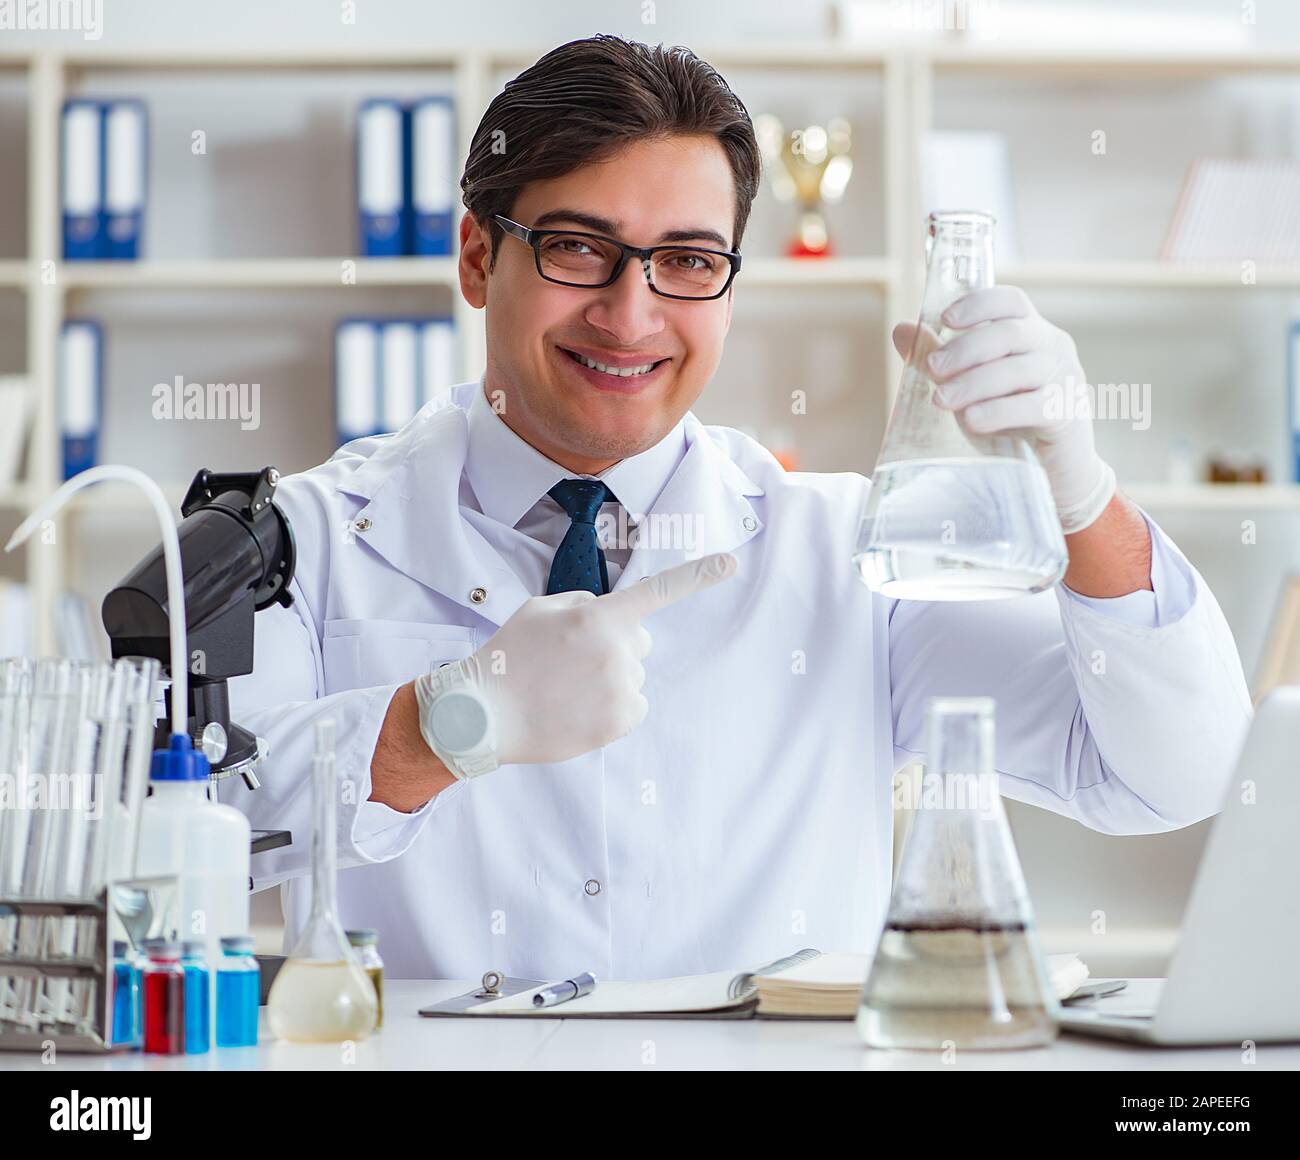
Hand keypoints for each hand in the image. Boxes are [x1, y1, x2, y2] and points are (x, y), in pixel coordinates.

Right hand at [421, 552, 737, 766]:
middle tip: (569, 661)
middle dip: (613, 646)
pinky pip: (633, 705)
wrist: (483, 714)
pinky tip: (576, 709)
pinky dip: (611, 707)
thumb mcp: (540, 609)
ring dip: (607, 678)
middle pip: (638, 640)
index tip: (733, 561)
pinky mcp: (621, 720)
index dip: (698, 575)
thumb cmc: (509, 656)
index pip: (657, 590)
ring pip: (632, 674)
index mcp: (598, 616)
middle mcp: (618, 650)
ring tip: (564, 688)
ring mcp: (622, 687)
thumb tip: (609, 614)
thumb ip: (583, 604)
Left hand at [892, 286, 1115, 533]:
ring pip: (1018, 369)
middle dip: (965, 350)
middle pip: (1009, 333)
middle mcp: (1053, 346)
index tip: (945, 319)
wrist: (1052, 468)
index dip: (979, 303)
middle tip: (932, 369)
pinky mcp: (1066, 412)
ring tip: (941, 400)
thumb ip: (939, 358)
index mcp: (1030, 331)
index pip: (1011, 301)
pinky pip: (1032, 406)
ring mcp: (1064, 378)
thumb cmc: (1009, 419)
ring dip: (974, 383)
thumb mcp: (970, 386)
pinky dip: (998, 411)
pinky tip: (972, 419)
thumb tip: (901, 329)